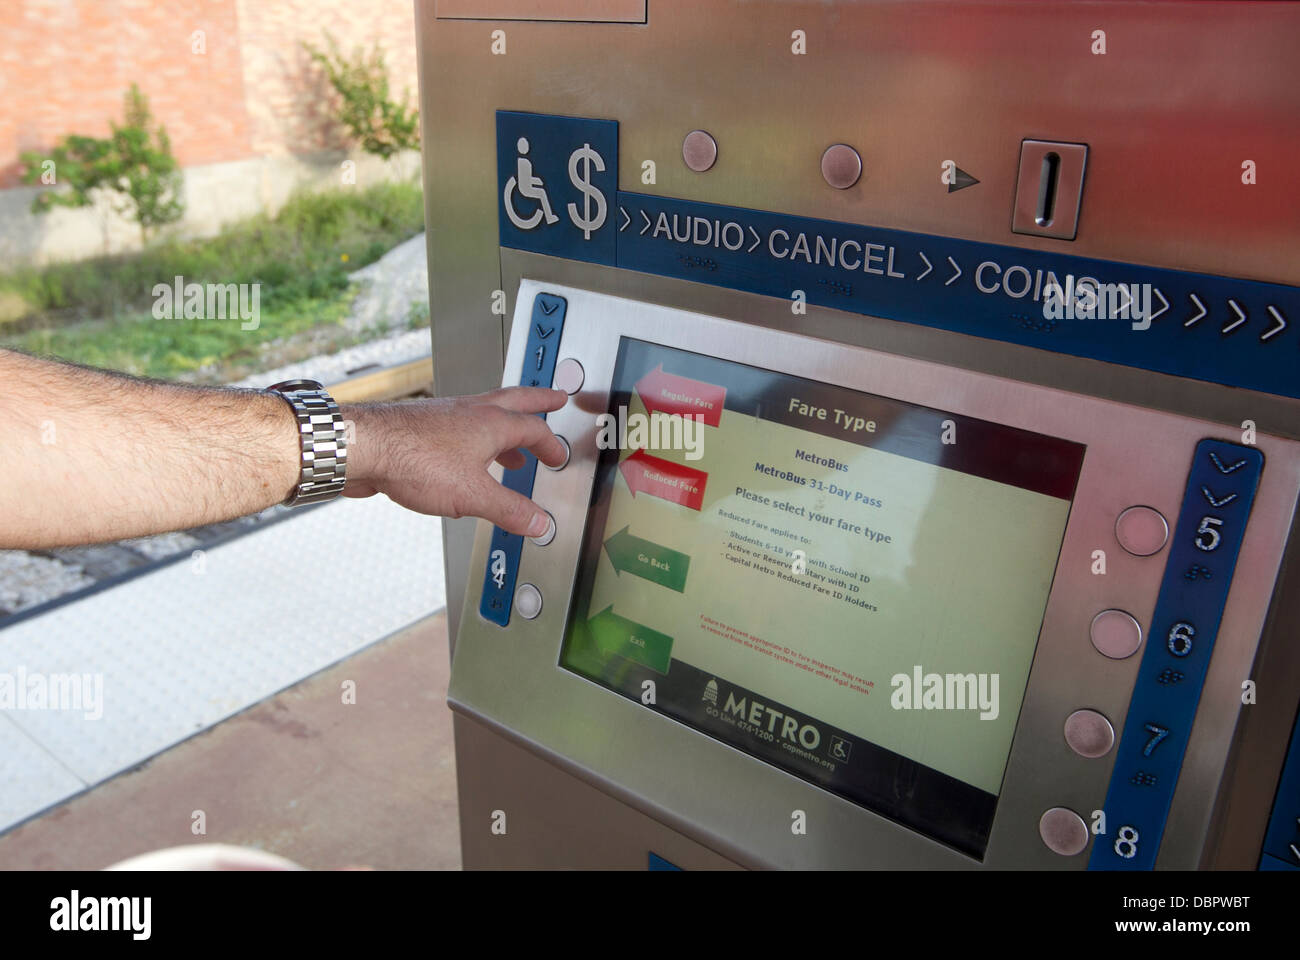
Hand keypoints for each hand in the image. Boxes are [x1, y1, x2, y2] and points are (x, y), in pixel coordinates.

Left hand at [341, 386, 568, 536]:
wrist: (363, 447)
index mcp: (490, 422)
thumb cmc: (412, 458)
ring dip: (503, 426)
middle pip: (514, 400)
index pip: (533, 428)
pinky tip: (464, 459)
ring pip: (484, 414)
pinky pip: (458, 429)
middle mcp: (470, 412)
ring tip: (509, 444)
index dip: (550, 443)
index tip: (557, 455)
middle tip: (553, 397)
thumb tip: (538, 522)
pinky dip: (473, 439)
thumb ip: (509, 510)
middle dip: (537, 400)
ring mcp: (445, 416)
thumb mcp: (472, 494)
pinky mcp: (422, 427)